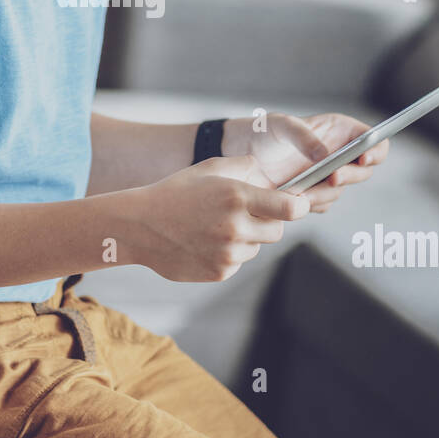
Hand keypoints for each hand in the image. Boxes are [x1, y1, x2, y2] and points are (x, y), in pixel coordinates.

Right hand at [128, 154, 310, 282]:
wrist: (139, 226)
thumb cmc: (174, 192)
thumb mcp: (208, 168)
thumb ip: (244, 165)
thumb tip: (268, 171)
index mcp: (237, 196)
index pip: (291, 208)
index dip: (300, 205)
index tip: (298, 203)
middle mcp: (236, 227)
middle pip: (277, 230)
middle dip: (268, 221)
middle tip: (247, 213)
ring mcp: (228, 253)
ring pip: (256, 247)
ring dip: (246, 238)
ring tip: (214, 226)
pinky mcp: (220, 272)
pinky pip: (238, 262)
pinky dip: (228, 254)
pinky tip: (204, 241)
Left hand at [221, 112, 388, 212]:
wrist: (240, 153)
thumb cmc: (265, 130)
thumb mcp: (283, 125)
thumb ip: (304, 136)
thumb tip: (324, 155)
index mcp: (340, 131)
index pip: (374, 141)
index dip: (376, 150)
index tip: (363, 158)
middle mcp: (339, 154)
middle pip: (362, 171)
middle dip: (348, 176)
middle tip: (331, 178)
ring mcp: (326, 176)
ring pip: (338, 192)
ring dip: (323, 194)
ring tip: (300, 192)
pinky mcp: (312, 194)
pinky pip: (320, 204)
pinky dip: (309, 203)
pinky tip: (292, 198)